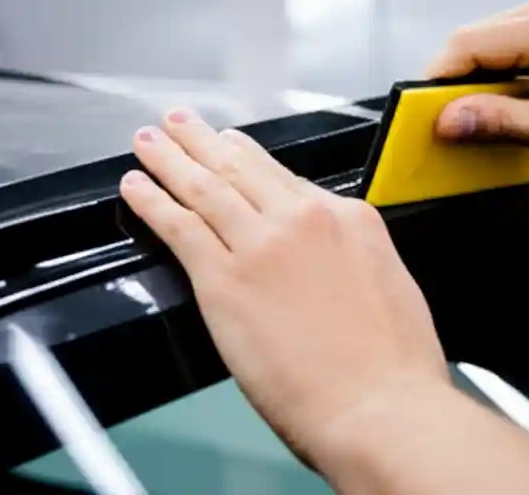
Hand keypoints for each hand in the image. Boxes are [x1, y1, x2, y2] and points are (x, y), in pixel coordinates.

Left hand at [118, 110, 450, 466]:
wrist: (380, 406)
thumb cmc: (393, 367)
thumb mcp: (389, 285)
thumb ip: (351, 260)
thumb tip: (329, 262)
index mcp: (349, 219)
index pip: (289, 180)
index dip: (250, 160)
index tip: (232, 148)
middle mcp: (303, 218)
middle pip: (241, 167)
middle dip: (203, 141)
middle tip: (179, 123)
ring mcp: (260, 244)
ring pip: (204, 186)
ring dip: (170, 158)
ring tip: (148, 141)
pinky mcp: (224, 279)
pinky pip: (179, 226)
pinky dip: (152, 201)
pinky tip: (135, 187)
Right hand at [425, 0, 528, 177]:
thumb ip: (498, 122)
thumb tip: (446, 120)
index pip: (470, 43)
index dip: (439, 80)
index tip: (424, 116)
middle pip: (474, 38)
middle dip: (458, 82)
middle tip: (455, 126)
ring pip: (487, 39)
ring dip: (478, 76)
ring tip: (491, 116)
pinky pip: (508, 39)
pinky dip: (498, 69)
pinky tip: (511, 99)